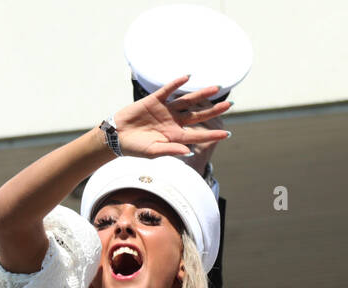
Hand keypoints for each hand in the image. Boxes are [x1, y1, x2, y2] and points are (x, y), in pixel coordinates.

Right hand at [113, 76, 231, 159]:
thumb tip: (189, 150)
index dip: (212, 134)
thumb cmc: (135, 148)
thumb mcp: (153, 152)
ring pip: (187, 101)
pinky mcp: (154, 100)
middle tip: (230, 105)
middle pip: (198, 115)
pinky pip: (168, 90)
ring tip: (215, 88)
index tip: (228, 134)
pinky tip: (187, 77)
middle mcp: (173, 122)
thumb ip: (171, 150)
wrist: (116, 137)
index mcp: (175, 136)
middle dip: (214, 110)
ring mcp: (165, 110)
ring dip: (201, 95)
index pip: (198, 135)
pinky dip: (177, 83)